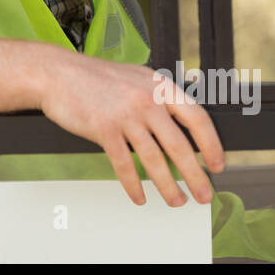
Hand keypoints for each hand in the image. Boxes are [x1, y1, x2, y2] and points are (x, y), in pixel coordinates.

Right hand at [38, 52, 224, 207]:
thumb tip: (181, 122)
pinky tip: (139, 196)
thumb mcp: (136, 77)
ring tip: (175, 201)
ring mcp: (125, 115)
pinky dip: (134, 185)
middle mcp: (146, 100)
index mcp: (159, 86)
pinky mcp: (104, 129)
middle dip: (195, 175)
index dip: (211, 144)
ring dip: (168, 186)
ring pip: (154, 159)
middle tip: (203, 194)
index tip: (216, 165)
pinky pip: (124, 165)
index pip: (197, 117)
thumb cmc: (94, 77)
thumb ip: (158, 95)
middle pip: (179, 145)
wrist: (57, 73)